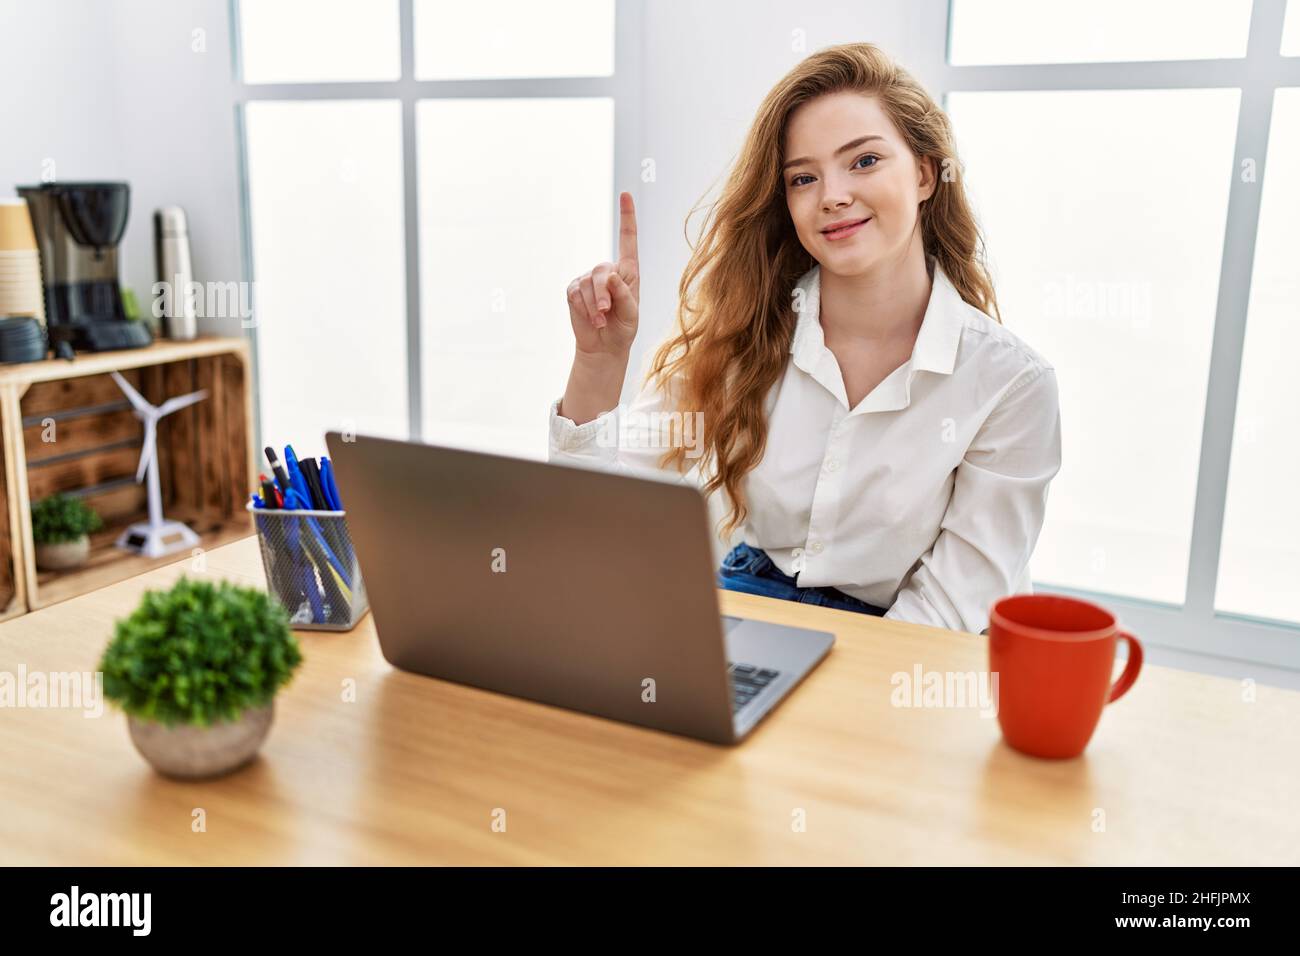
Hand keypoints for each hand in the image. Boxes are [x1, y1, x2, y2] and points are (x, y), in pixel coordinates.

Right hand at [567, 191, 639, 359]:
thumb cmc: (623, 329)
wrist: (604, 347)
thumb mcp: (631, 314)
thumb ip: (624, 295)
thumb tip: (611, 277)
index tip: (625, 194)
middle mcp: (608, 272)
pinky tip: (590, 318)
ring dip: (593, 304)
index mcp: (628, 271)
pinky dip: (582, 308)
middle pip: (601, 270)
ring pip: (586, 283)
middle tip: (606, 311)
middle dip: (603, 293)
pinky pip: (575, 293)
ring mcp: (588, 280)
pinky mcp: (574, 290)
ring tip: (600, 320)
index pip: (627, 240)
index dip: (626, 217)